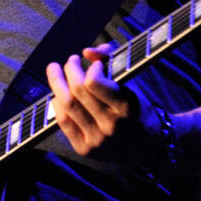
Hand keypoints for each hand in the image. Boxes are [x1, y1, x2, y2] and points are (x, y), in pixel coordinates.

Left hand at [45, 42, 161, 165]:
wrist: (144, 148)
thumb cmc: (136, 111)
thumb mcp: (131, 86)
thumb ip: (112, 62)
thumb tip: (87, 52)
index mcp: (126, 107)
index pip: (94, 83)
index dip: (91, 68)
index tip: (95, 64)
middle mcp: (110, 125)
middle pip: (77, 91)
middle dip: (70, 69)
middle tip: (72, 61)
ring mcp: (96, 139)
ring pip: (67, 105)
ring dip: (57, 83)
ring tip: (56, 70)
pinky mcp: (84, 149)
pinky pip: (63, 122)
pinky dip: (57, 104)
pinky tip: (58, 95)